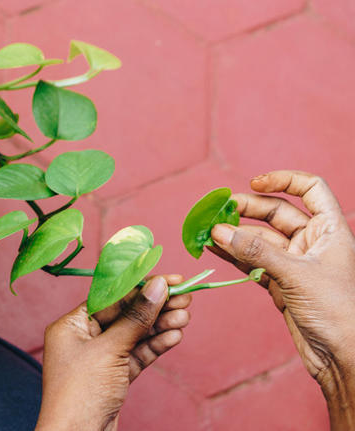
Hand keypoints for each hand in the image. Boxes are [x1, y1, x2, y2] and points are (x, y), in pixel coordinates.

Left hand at [34, 275, 191, 430]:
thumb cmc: (81, 392)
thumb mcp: (110, 350)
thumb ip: (136, 318)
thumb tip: (158, 286)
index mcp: (71, 325)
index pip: (110, 298)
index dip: (140, 287)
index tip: (169, 279)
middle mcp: (83, 339)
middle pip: (125, 315)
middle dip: (155, 306)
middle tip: (186, 298)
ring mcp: (99, 358)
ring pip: (134, 336)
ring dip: (160, 325)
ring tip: (185, 316)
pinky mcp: (114, 377)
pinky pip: (137, 355)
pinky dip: (156, 345)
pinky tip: (174, 335)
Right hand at [208, 170, 354, 428]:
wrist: (344, 356)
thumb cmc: (337, 310)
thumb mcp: (295, 274)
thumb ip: (255, 251)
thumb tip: (218, 232)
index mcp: (330, 229)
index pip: (310, 189)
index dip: (283, 180)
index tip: (253, 182)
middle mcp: (313, 242)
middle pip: (278, 212)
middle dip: (248, 209)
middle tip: (219, 212)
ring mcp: (296, 263)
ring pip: (261, 239)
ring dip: (236, 234)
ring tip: (209, 231)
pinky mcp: (281, 284)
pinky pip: (253, 263)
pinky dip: (234, 256)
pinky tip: (214, 249)